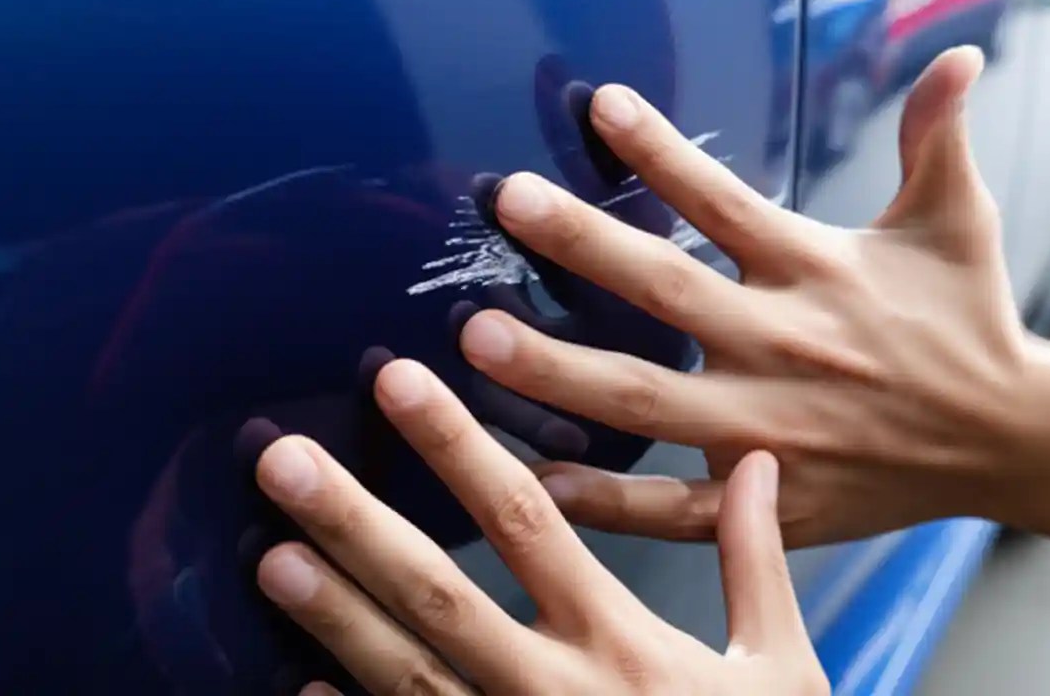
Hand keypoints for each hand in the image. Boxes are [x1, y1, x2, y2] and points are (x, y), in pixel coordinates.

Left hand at [253, 359, 827, 694]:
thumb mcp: (779, 667)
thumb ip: (755, 561)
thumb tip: (757, 463)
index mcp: (622, 643)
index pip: (525, 522)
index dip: (460, 448)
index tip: (402, 384)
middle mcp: (556, 691)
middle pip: (440, 595)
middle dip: (357, 524)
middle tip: (282, 462)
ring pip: (409, 678)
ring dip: (335, 618)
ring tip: (270, 557)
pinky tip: (299, 690)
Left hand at [457, 46, 1032, 546]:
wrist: (1008, 438)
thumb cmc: (970, 322)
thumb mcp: (960, 222)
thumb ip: (936, 140)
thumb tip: (957, 56)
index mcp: (817, 272)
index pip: (726, 201)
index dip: (663, 151)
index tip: (597, 105)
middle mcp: (785, 346)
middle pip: (666, 292)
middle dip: (582, 246)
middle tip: (508, 206)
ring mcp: (773, 429)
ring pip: (647, 399)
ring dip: (559, 371)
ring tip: (478, 341)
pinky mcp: (775, 499)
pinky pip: (676, 507)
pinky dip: (610, 500)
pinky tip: (542, 480)